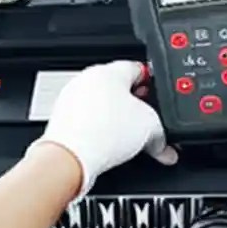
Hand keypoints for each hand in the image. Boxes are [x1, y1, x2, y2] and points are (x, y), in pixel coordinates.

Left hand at [31, 61, 177, 197]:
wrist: (69, 158)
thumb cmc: (102, 134)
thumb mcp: (150, 127)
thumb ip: (162, 130)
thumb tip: (163, 143)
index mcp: (109, 71)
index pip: (139, 69)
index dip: (154, 86)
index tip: (158, 102)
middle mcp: (88, 80)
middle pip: (121, 90)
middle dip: (136, 109)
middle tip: (147, 127)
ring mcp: (72, 99)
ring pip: (104, 108)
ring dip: (117, 122)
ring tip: (127, 141)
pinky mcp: (63, 120)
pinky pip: (89, 123)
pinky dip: (100, 133)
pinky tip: (108, 147)